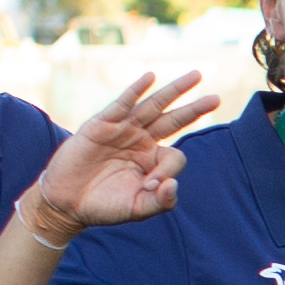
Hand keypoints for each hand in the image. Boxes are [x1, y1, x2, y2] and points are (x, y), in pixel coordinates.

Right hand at [27, 72, 214, 242]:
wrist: (68, 203)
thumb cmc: (104, 205)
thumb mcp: (138, 209)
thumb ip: (161, 202)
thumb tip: (172, 185)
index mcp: (152, 159)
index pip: (175, 156)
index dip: (168, 171)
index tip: (151, 186)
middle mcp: (141, 141)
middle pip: (173, 119)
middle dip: (194, 108)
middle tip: (217, 99)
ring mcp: (122, 130)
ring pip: (153, 106)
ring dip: (174, 90)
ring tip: (196, 76)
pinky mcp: (101, 125)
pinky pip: (122, 105)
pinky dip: (135, 91)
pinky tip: (150, 78)